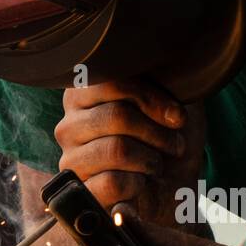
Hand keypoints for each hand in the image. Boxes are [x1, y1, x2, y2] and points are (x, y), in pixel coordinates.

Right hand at [55, 79, 205, 224]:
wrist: (172, 190)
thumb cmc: (168, 141)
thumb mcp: (174, 100)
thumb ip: (163, 74)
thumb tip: (168, 53)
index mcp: (84, 96)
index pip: (111, 81)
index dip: (151, 98)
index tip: (177, 117)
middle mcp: (68, 126)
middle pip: (116, 116)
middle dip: (157, 133)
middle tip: (173, 145)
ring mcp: (69, 160)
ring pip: (116, 149)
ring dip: (150, 159)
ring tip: (157, 164)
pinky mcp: (78, 192)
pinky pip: (112, 182)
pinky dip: (138, 184)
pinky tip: (140, 184)